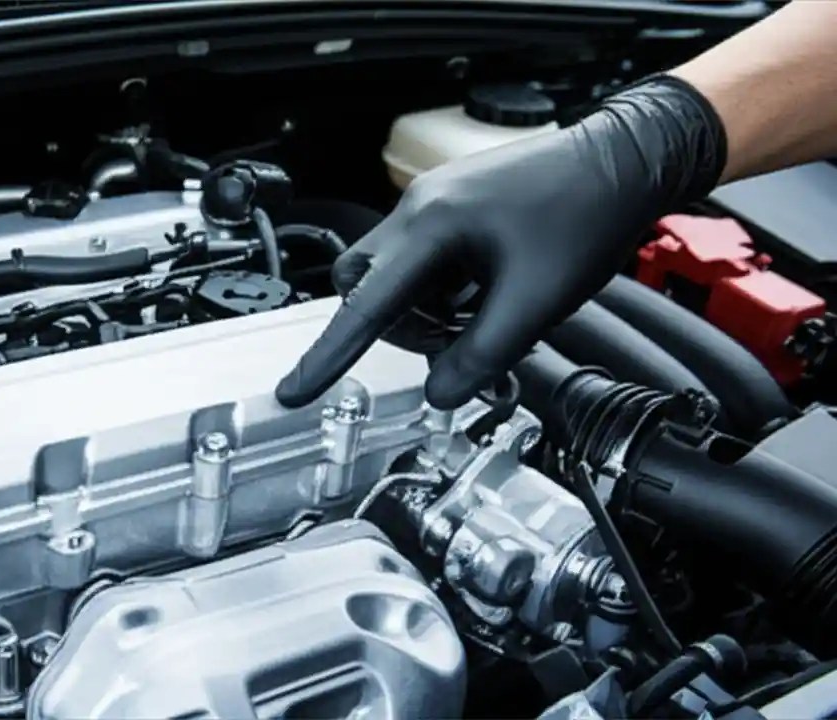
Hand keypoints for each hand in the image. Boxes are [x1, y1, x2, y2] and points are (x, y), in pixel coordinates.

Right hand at [275, 75, 726, 409]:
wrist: (626, 159)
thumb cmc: (584, 215)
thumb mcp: (535, 302)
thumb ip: (480, 355)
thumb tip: (439, 392)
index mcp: (430, 228)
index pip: (364, 307)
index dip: (327, 357)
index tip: (292, 393)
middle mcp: (418, 210)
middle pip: (367, 289)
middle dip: (402, 326)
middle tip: (458, 340)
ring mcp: (434, 204)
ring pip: (396, 276)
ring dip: (429, 310)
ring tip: (490, 311)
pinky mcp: (453, 206)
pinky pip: (425, 260)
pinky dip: (447, 290)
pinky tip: (492, 290)